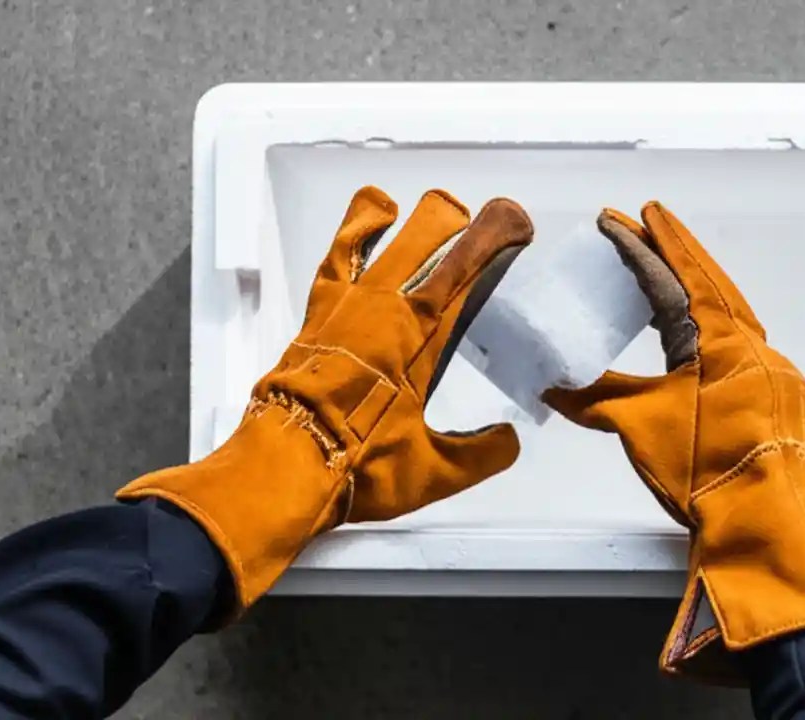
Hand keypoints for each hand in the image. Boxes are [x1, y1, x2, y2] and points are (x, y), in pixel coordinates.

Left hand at [118, 187, 532, 615]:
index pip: (467, 270)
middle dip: (464, 222)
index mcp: (422, 335)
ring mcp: (349, 303)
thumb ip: (481, 454)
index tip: (519, 223)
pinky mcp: (319, 312)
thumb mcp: (435, 472)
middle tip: (489, 226)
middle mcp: (387, 306)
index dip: (495, 237)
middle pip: (430, 239)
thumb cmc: (361, 466)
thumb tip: (510, 440)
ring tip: (441, 209)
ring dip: (417, 221)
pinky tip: (372, 214)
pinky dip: (356, 230)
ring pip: (385, 238)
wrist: (285, 466)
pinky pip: (339, 256)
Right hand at [544, 203, 804, 683]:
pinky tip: (702, 337)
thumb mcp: (640, 427)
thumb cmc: (712, 472)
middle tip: (648, 221)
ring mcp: (771, 374)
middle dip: (676, 250)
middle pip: (710, 283)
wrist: (771, 528)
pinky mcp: (777, 402)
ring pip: (732, 312)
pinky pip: (743, 343)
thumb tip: (552, 386)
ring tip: (671, 268)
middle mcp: (752, 348)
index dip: (640, 246)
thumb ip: (595, 399)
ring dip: (699, 285)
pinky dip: (717, 324)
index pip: (672, 279)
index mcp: (718, 340)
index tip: (617, 220)